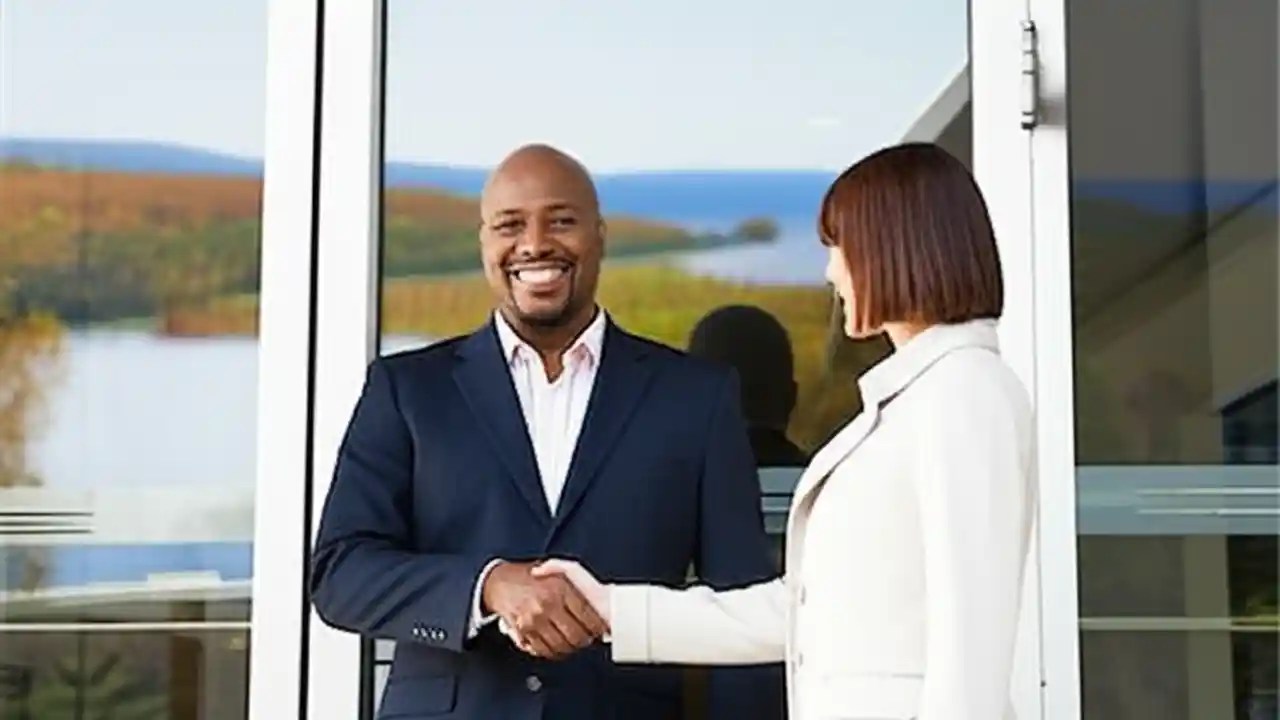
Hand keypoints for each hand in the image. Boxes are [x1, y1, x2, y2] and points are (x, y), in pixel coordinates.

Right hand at [480, 560, 607, 658]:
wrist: (499, 582)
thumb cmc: (532, 577)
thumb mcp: (557, 570)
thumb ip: (579, 583)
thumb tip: (598, 603)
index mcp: (560, 588)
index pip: (588, 616)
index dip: (597, 627)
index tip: (600, 630)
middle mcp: (547, 605)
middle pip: (576, 636)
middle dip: (585, 640)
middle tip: (587, 638)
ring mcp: (534, 620)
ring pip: (561, 647)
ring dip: (570, 648)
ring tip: (572, 642)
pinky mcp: (523, 632)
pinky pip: (544, 651)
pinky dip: (552, 652)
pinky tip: (556, 645)